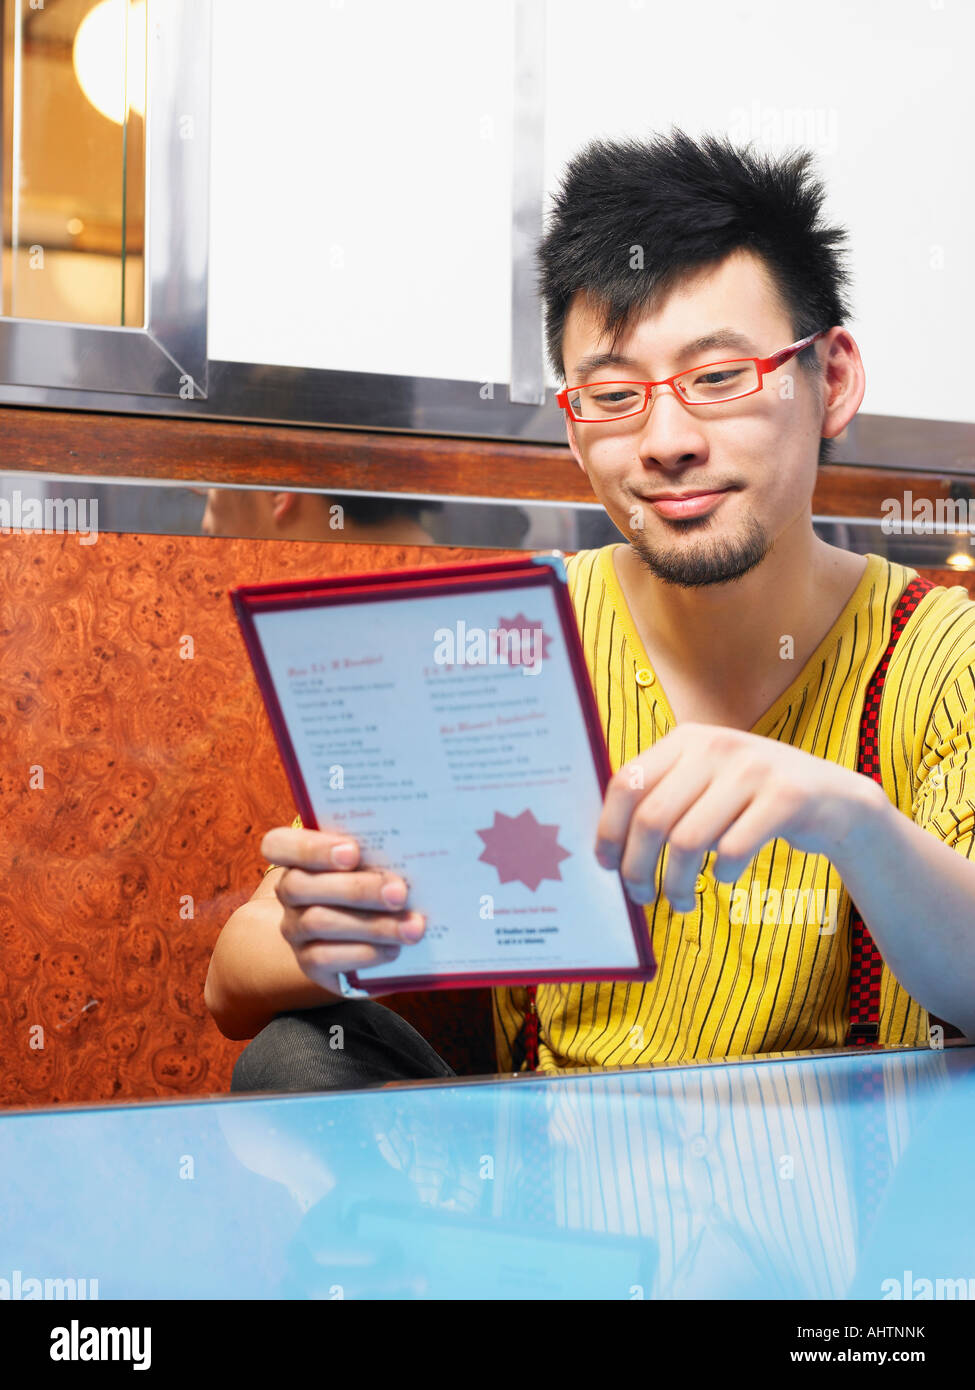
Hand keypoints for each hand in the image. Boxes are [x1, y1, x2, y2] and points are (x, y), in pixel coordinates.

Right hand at [260, 825, 425, 994]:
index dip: (310, 847)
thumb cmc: (373, 882)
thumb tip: (411, 855)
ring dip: (372, 924)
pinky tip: (394, 949)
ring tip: (412, 927)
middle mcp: (289, 891)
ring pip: (318, 922)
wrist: (363, 934)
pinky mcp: (308, 961)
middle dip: (355, 889)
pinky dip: (365, 952)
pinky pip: (326, 957)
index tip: (353, 851)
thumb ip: (377, 855)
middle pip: (301, 885)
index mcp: (297, 857)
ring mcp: (295, 928)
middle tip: (399, 893)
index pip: (277, 845)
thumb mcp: (372, 863)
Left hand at [594, 723, 885, 911]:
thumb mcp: (706, 783)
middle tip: (641, 897)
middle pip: (652, 819)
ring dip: (677, 884)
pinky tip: (724, 878)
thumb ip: (664, 799)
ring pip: (687, 841)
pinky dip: (721, 875)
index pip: (627, 784)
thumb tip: (609, 849)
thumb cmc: (753, 801)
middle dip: (638, 869)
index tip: (608, 866)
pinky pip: (732, 850)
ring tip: (679, 902)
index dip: (609, 830)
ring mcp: (753, 768)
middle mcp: (716, 745)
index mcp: (686, 739)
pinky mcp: (786, 796)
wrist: (836, 800)